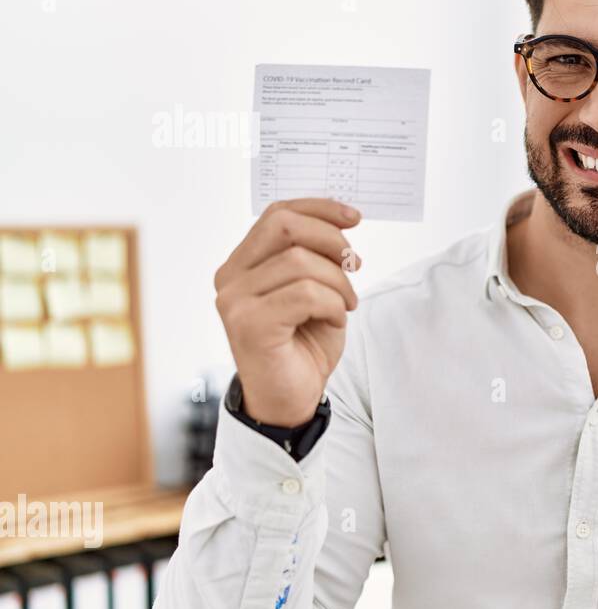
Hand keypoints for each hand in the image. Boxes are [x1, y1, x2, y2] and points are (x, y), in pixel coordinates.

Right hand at [214, 199, 362, 425]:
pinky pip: (305, 294)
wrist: (291, 399)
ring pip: (301, 262)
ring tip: (346, 304)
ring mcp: (235, 301)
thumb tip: (341, 222)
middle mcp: (231, 278)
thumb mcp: (316, 290)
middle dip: (331, 239)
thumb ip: (316, 256)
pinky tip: (335, 319)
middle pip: (284, 226)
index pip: (276, 214)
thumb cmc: (303, 345)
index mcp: (243, 264)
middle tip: (355, 264)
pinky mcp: (249, 324)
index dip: (318, 208)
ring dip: (338, 282)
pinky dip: (332, 303)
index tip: (354, 217)